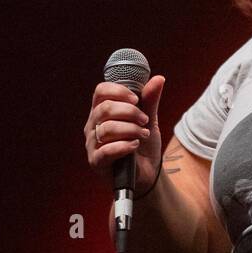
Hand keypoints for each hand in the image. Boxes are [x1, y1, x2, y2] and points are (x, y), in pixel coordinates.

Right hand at [84, 75, 165, 189]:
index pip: (101, 92)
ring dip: (130, 130)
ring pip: (106, 129)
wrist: (148, 173)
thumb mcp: (150, 120)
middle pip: (104, 108)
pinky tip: (135, 145)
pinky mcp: (96, 161)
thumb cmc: (144, 144)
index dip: (118, 91)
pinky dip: (124, 146)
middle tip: (145, 120)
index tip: (136, 99)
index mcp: (102, 111)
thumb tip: (158, 78)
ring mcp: (92, 144)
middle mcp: (93, 125)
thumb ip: (150, 100)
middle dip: (129, 112)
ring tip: (144, 134)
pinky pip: (106, 150)